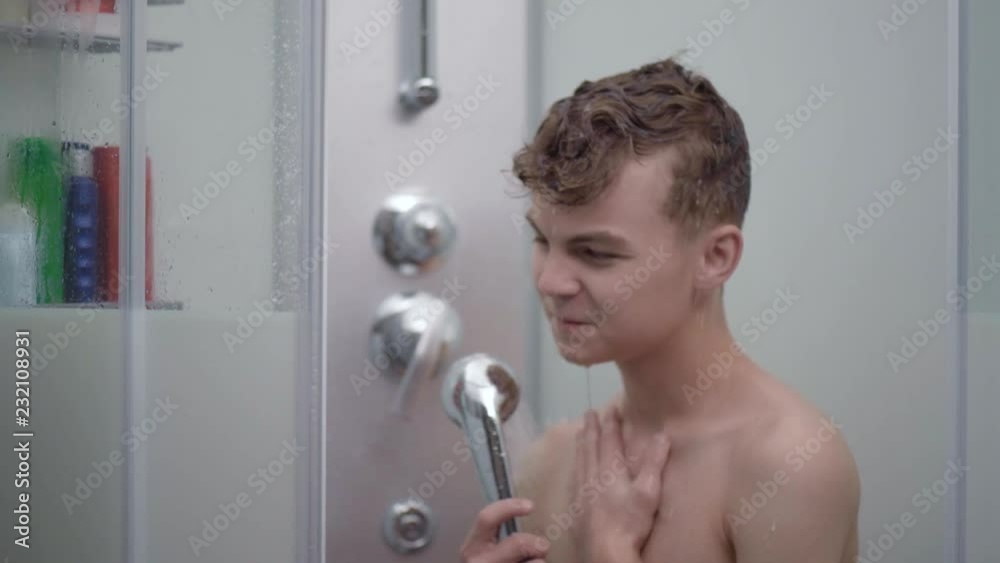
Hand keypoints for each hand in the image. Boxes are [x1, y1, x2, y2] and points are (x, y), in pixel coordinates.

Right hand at [459, 497, 550, 562]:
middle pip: (517, 543)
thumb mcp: (483, 553)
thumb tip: (528, 519)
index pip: (487, 518)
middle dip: (535, 542)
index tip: (530, 506)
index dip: (509, 507)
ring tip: (538, 562)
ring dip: (539, 562)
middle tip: (543, 546)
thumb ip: (498, 540)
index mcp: (472, 548)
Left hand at [572, 409, 669, 561]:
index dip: (611, 423)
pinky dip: (575, 466)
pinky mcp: (576, 508)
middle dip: (592, 428)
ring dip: (581, 444)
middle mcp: (592, 476)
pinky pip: (574, 478)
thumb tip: (662, 435)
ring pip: (580, 461)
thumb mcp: (648, 492)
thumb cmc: (629, 522)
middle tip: (589, 413)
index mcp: (609, 470)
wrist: (604, 551)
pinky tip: (576, 469)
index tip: (610, 409)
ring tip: (580, 433)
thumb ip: (654, 463)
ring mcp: (581, 492)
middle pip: (590, 447)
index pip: (610, 440)